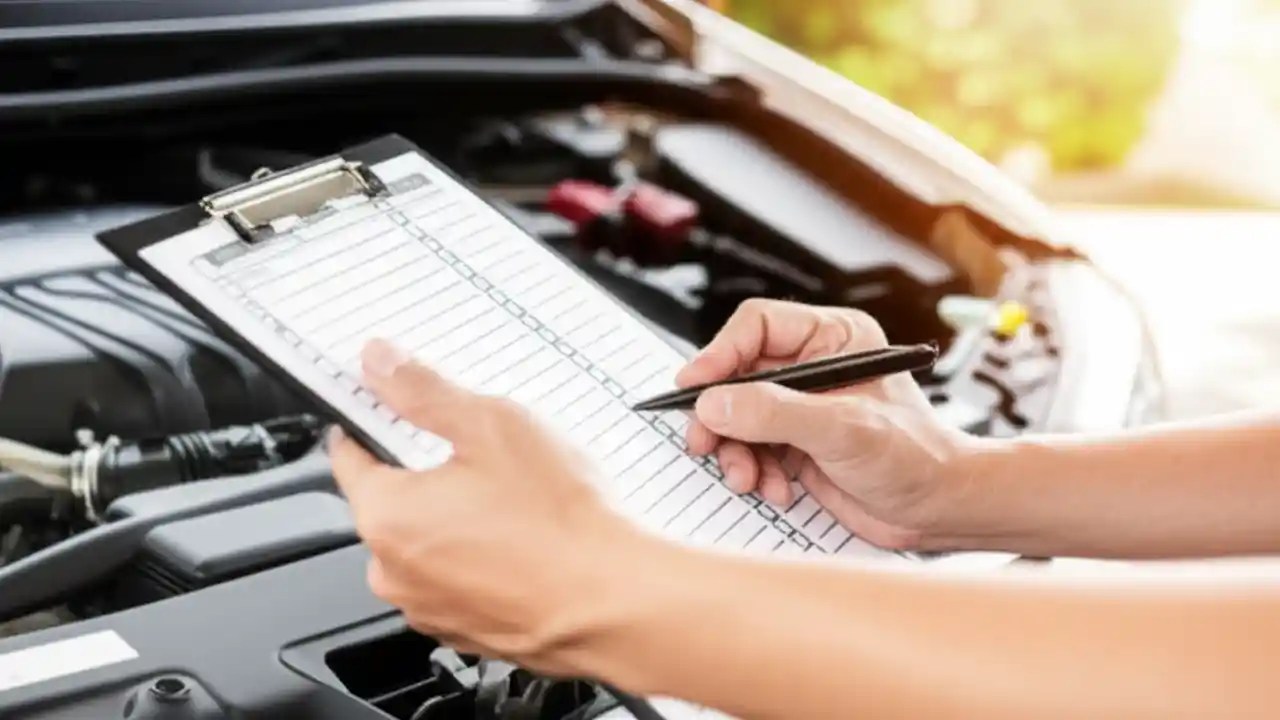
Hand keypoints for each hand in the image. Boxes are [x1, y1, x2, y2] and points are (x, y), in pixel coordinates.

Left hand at [330, 340, 661, 675]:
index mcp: (386, 516)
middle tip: (486, 458)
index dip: (372, 424)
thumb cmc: (558, 521)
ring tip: (517, 504)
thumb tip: (378, 363)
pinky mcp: (465, 631)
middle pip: (393, 502)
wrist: (612, 601)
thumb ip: (423, 392)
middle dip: (431, 475)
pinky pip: (459, 581)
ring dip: (458, 521)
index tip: (394, 410)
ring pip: (429, 544)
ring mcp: (429, 608)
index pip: (348, 457)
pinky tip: (525, 542)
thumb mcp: (491, 426)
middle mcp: (393, 571)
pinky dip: (482, 560)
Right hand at [677, 299, 976, 549]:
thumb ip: (775, 413)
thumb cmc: (916, 458)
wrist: (939, 512)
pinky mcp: (795, 443)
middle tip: (705, 443)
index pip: (756, 327)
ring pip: (736, 416)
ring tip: (747, 478)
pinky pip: (749, 448)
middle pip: (737, 374)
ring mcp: (801, 406)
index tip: (694, 388)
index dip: (720, 354)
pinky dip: (752, 471)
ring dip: (734, 450)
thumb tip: (714, 404)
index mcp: (833, 337)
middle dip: (721, 415)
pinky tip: (775, 489)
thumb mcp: (842, 430)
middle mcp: (813, 365)